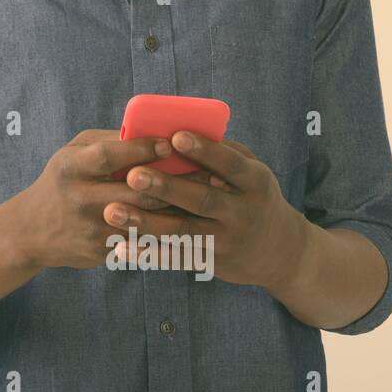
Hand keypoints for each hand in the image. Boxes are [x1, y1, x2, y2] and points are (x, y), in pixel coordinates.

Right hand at [11, 128, 231, 271]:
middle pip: (136, 190)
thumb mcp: (71, 154)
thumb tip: (152, 131)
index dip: (140, 149)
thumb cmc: (62, 181)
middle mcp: (80, 199)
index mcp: (70, 168)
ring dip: (181, 209)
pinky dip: (170, 232)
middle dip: (176, 181)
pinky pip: (143, 241)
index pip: (108, 156)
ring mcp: (92, 229)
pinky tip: (194, 225)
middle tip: (210, 173)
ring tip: (208, 198)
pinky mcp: (102, 251)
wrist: (31, 232)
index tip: (171, 142)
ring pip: (147, 219)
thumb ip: (107, 142)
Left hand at [104, 131, 309, 287]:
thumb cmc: (253, 197)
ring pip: (182, 230)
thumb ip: (223, 153)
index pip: (229, 164)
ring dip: (145, 222)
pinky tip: (120, 248)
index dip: (204, 151)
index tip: (175, 137)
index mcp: (254, 182)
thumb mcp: (252, 173)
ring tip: (112, 212)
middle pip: (201, 199)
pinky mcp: (211, 261)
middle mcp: (242, 212)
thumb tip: (180, 129)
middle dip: (166, 187)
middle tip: (133, 175)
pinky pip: (175, 257)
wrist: (279, 253)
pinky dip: (148, 254)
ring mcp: (226, 240)